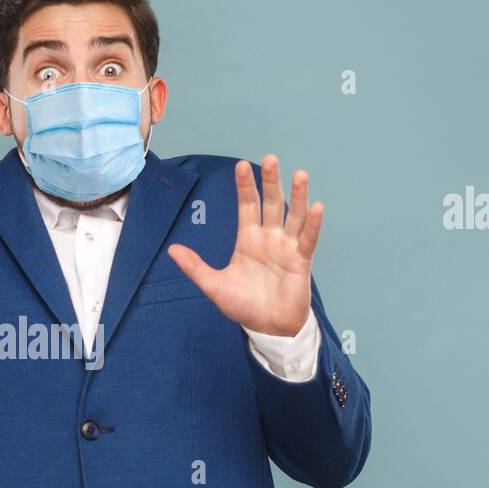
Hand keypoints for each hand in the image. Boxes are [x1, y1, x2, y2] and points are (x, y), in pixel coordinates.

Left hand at [167, 156, 322, 336]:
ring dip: (297, 196)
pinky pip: (308, 239)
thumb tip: (172, 249)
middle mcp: (269, 238)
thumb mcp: (214, 286)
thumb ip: (195, 267)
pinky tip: (316, 207)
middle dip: (270, 182)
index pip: (247, 206)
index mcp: (248, 240)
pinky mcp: (301, 261)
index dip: (245, 187)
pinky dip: (313, 224)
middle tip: (270, 159)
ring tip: (299, 174)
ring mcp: (287, 247)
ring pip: (293, 216)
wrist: (268, 328)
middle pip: (271, 204)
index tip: (240, 166)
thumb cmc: (244, 306)